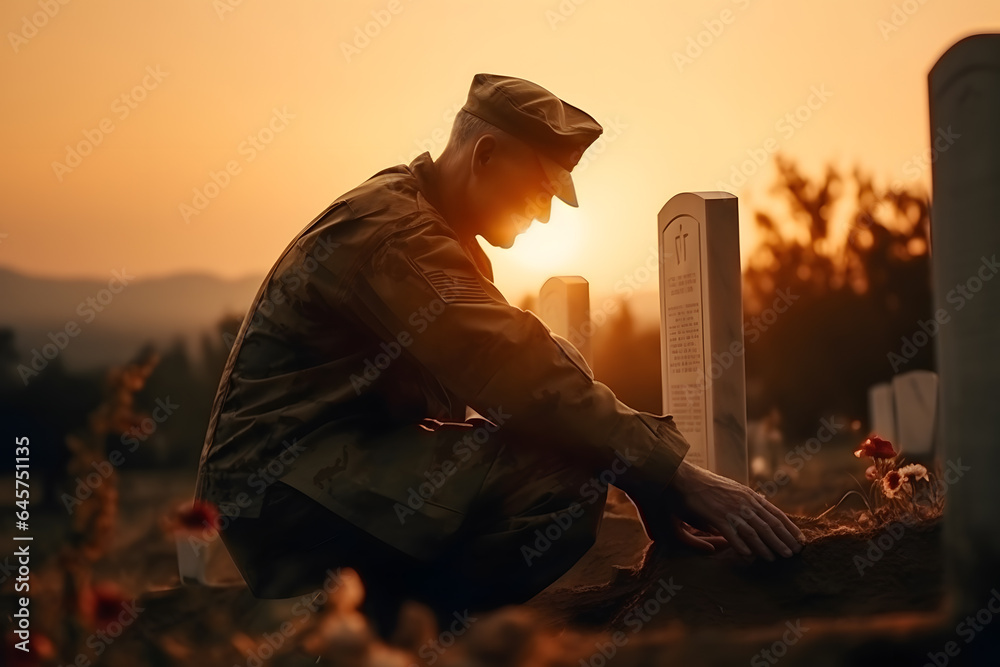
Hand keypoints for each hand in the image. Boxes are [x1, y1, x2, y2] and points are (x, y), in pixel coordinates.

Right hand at [663, 460, 804, 560]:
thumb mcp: (730, 487)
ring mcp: (730, 508)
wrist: (680, 476)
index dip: (790, 528)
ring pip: (755, 531)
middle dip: (784, 540)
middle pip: (769, 524)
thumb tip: (763, 499)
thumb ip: (746, 497)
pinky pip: (733, 534)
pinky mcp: (716, 515)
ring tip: (776, 559)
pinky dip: (742, 546)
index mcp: (748, 495)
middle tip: (794, 554)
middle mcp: (743, 501)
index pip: (775, 514)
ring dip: (767, 547)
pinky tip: (748, 556)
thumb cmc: (702, 483)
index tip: (800, 540)